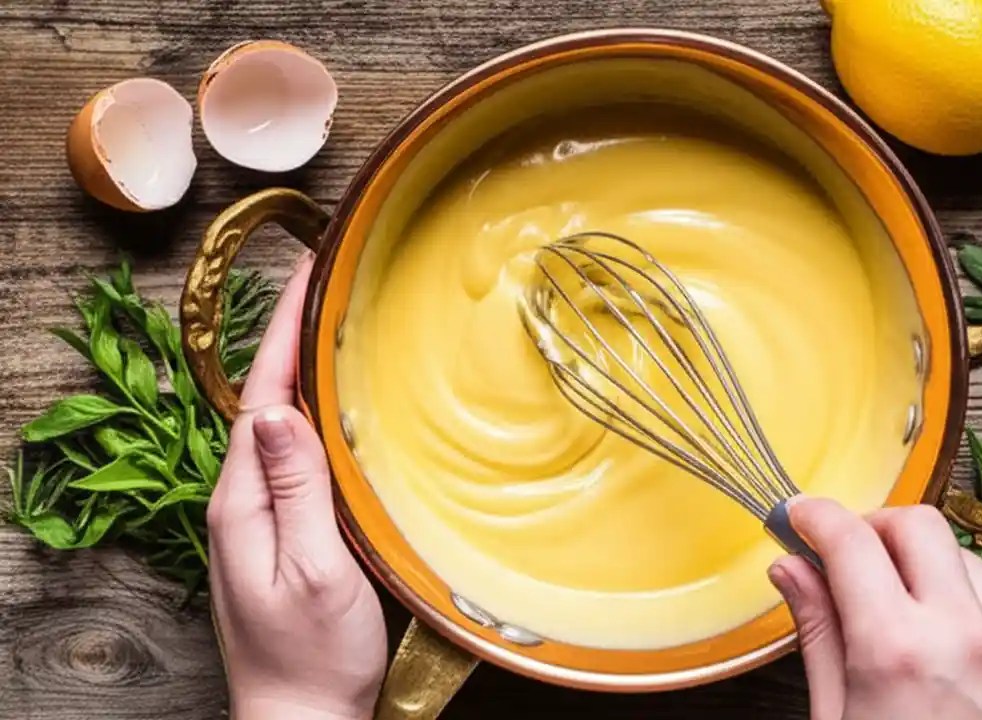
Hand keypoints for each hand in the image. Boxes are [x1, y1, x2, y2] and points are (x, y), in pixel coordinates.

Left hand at [207, 254, 386, 719]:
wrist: (302, 719)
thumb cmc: (316, 656)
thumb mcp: (313, 570)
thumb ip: (295, 490)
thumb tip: (275, 411)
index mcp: (244, 501)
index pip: (262, 394)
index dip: (284, 330)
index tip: (310, 272)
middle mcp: (242, 501)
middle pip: (265, 399)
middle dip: (292, 334)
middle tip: (328, 281)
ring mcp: (258, 518)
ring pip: (280, 426)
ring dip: (304, 371)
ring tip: (336, 324)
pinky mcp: (281, 534)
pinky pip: (294, 456)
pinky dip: (316, 415)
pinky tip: (341, 407)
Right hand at [769, 499, 981, 719]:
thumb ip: (819, 636)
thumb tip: (792, 572)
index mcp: (899, 651)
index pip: (851, 540)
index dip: (815, 517)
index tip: (797, 518)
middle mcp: (966, 637)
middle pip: (918, 525)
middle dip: (873, 526)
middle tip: (842, 556)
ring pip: (966, 558)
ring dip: (922, 562)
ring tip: (890, 600)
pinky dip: (963, 602)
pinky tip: (936, 640)